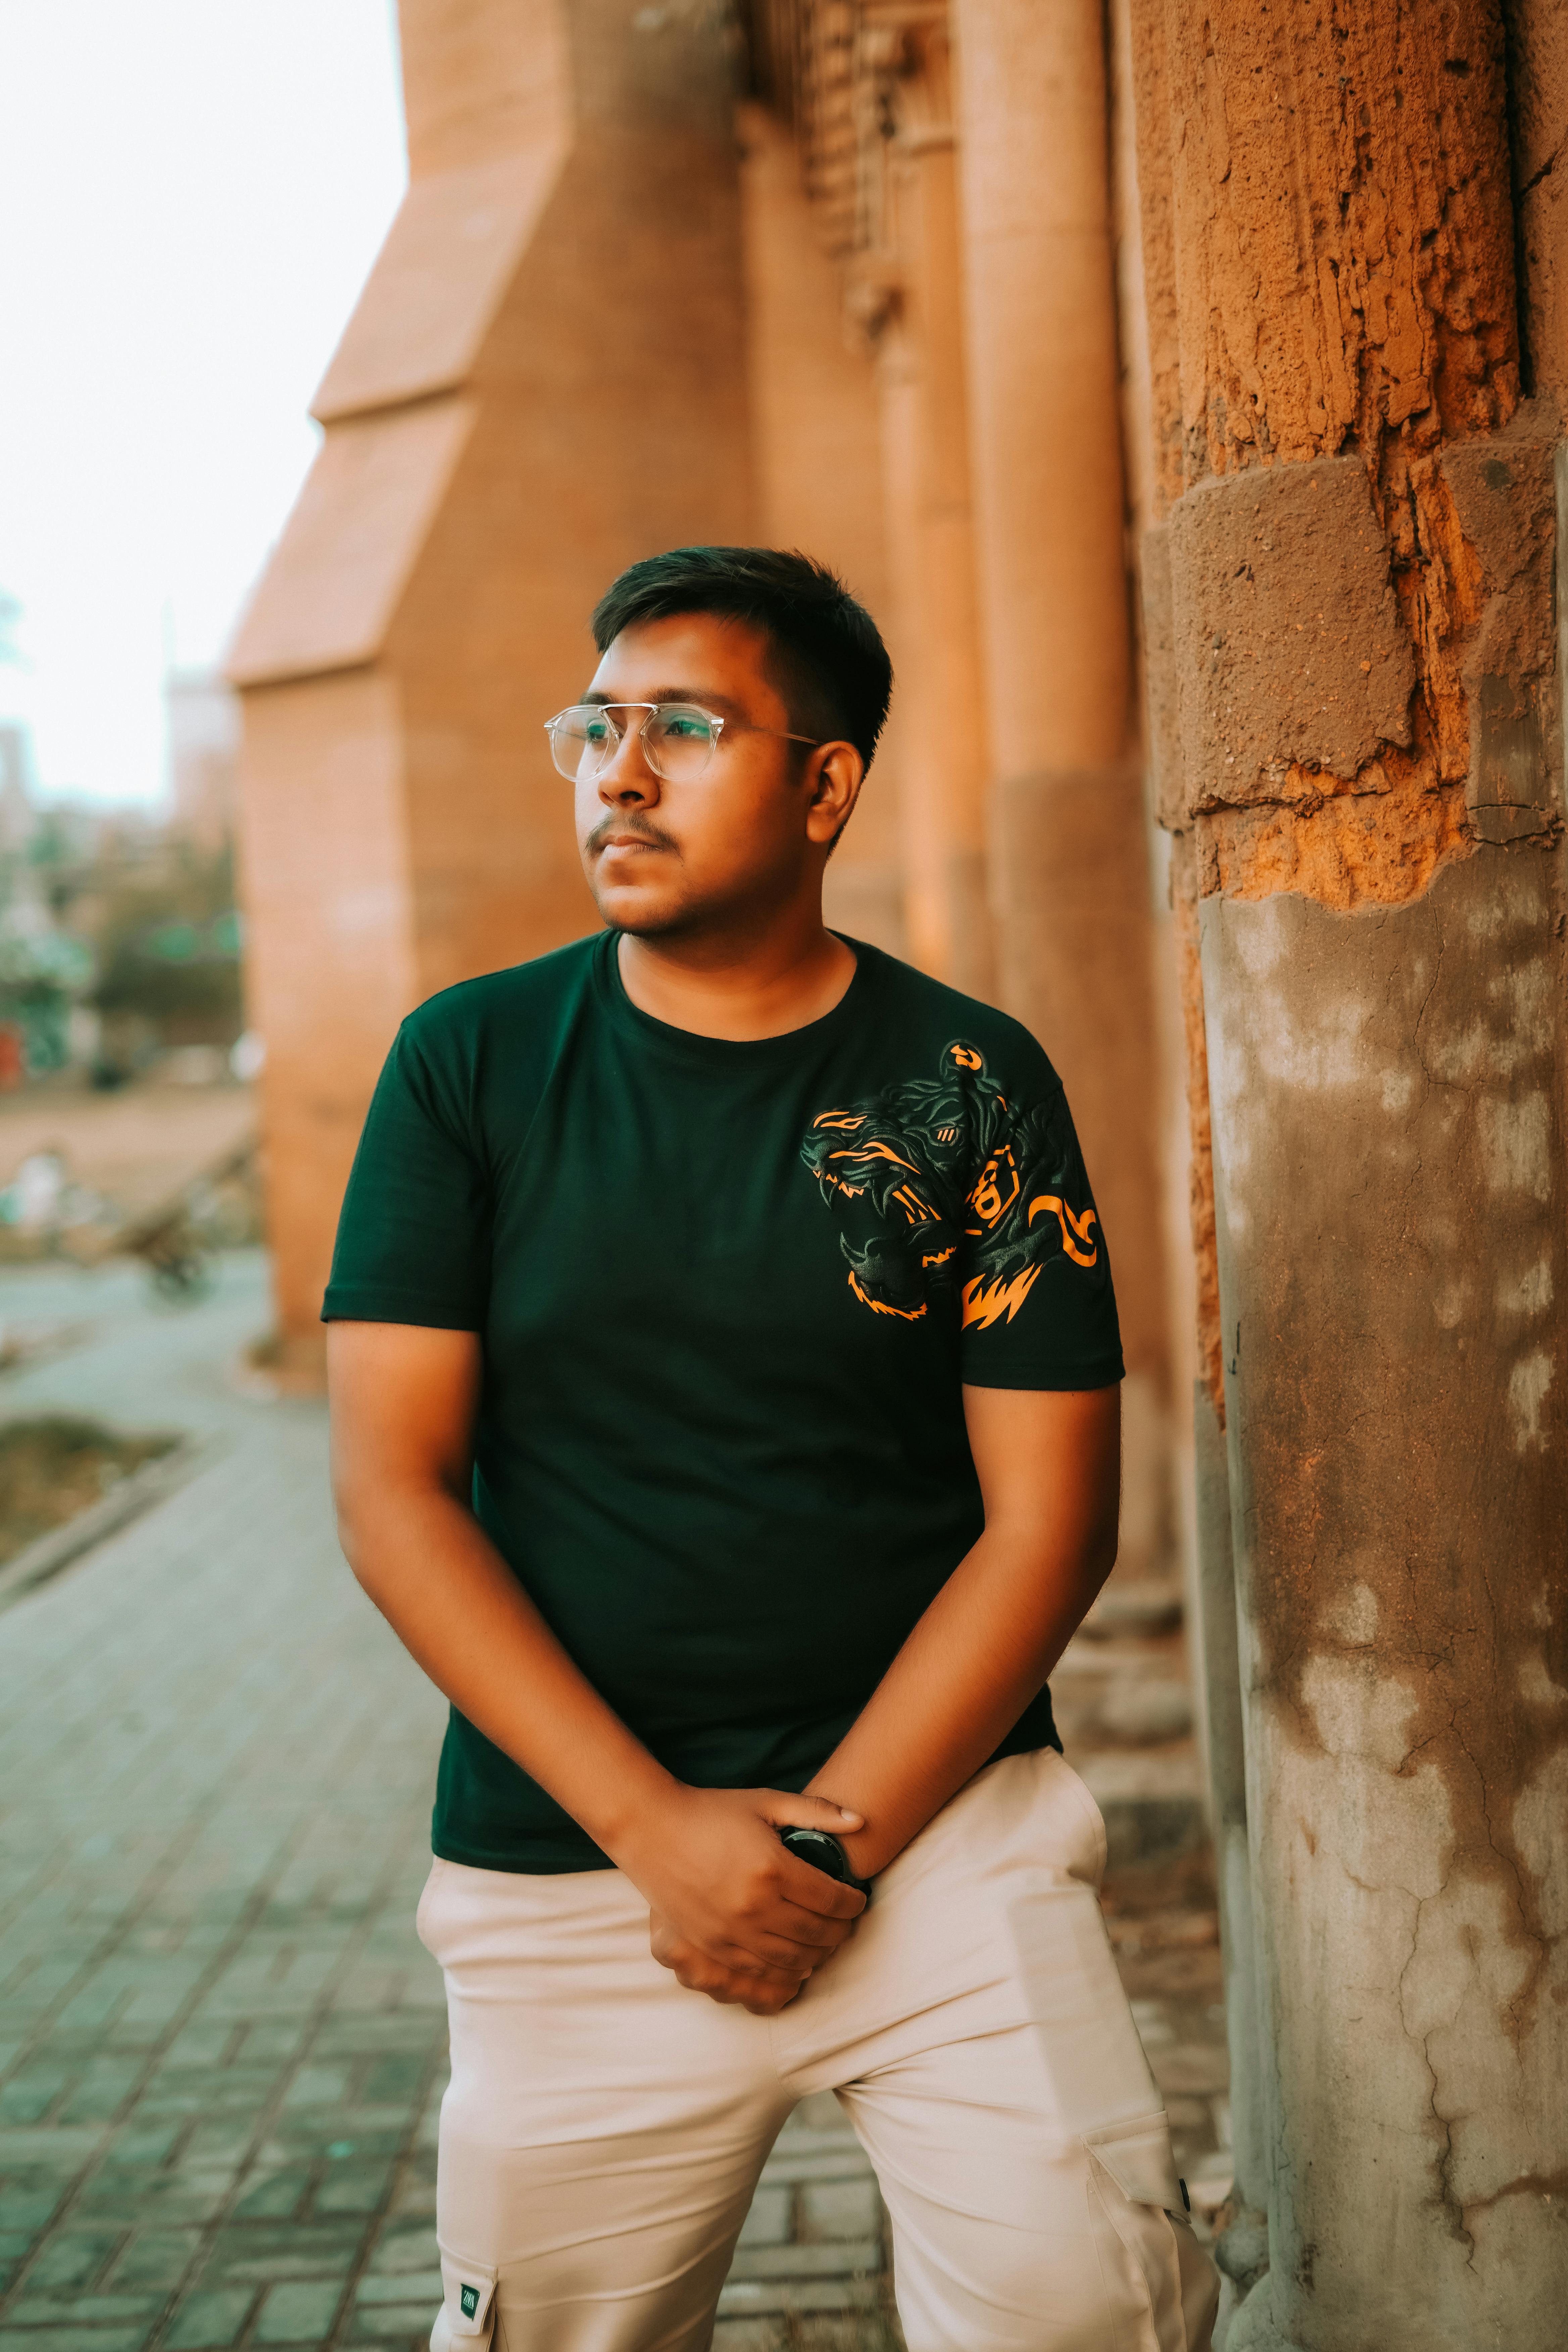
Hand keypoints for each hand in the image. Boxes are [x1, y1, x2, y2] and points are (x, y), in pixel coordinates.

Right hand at [613, 1785, 866, 2015]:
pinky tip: (794, 1961)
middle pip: (816, 1934)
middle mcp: (754, 1906)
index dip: (853, 1904)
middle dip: (840, 1932)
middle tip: (847, 1924)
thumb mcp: (765, 1802)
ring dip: (816, 1955)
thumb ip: (815, 1812)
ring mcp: (730, 1931)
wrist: (651, 1828)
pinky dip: (783, 1971)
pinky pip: (757, 1970)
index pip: (831, 1900)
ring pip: (791, 1960)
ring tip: (825, 1943)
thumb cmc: (710, 1811)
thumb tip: (860, 1822)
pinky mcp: (710, 1946)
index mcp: (772, 1868)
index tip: (858, 1900)